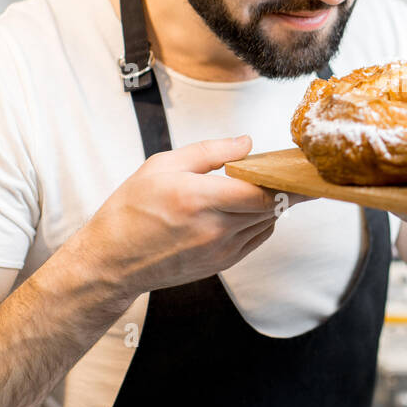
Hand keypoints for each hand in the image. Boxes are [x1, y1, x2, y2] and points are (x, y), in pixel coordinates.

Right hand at [65, 135, 309, 297]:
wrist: (112, 260)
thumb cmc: (131, 210)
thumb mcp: (162, 165)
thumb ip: (209, 152)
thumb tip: (246, 143)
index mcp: (198, 199)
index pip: (259, 192)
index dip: (283, 179)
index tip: (294, 166)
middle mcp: (213, 229)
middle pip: (271, 208)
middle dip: (285, 188)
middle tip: (292, 171)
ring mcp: (220, 250)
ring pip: (267, 224)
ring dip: (274, 204)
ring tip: (270, 185)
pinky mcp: (222, 263)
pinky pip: (256, 239)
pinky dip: (262, 221)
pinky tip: (251, 207)